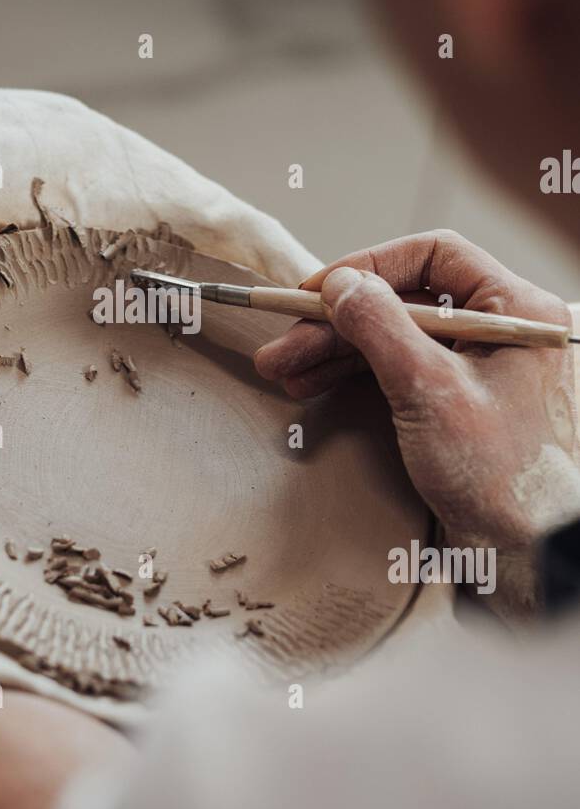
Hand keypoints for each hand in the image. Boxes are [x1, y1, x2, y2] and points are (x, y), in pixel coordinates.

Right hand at [254, 230, 579, 619]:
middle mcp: (502, 330)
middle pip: (406, 299)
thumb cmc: (501, 477)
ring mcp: (480, 366)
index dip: (371, 266)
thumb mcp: (430, 391)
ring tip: (282, 368)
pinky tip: (312, 384)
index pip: (436, 255)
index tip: (320, 290)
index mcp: (518, 311)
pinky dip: (355, 375)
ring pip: (395, 336)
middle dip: (339, 321)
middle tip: (284, 341)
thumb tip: (341, 283)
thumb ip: (381, 327)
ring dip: (336, 349)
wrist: (526, 553)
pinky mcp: (459, 401)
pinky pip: (401, 370)